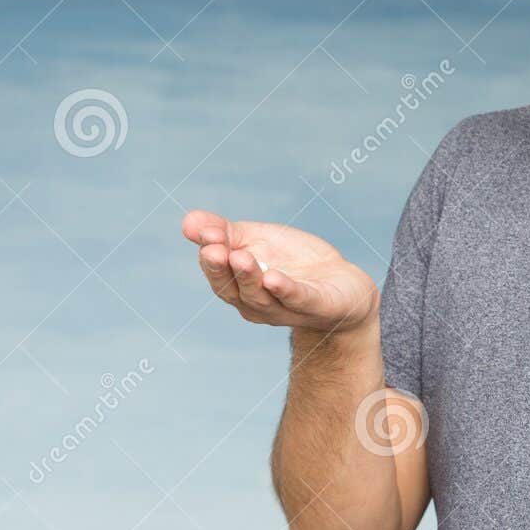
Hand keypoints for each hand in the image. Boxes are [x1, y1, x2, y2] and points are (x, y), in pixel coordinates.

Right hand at [181, 209, 378, 331]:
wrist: (341, 284)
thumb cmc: (292, 262)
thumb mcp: (257, 240)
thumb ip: (223, 231)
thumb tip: (188, 222)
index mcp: (238, 287)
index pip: (218, 273)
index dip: (209, 254)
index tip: (204, 232)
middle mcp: (256, 303)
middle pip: (232, 289)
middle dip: (220, 268)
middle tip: (213, 248)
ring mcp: (285, 308)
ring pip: (260, 296)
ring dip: (248, 277)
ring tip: (239, 256)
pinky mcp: (317, 306)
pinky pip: (297, 299)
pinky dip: (285, 290)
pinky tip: (274, 278)